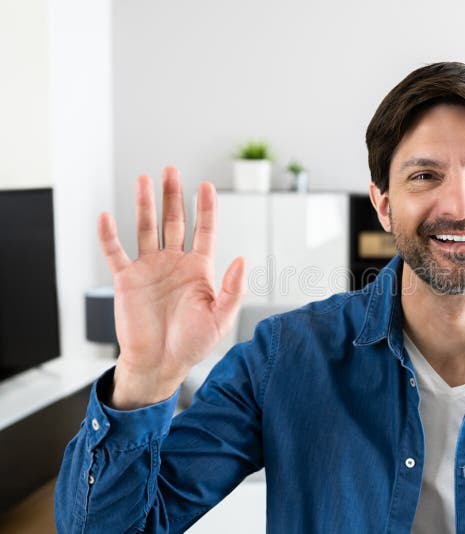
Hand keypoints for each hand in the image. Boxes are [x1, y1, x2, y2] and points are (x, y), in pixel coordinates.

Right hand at [98, 166, 245, 408]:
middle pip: (174, 221)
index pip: (204, 230)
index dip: (205, 208)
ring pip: (146, 229)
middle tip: (172, 170)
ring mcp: (150, 268)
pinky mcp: (127, 280)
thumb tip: (243, 259)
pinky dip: (109, 235)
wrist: (161, 363)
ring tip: (144, 179)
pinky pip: (115, 252)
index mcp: (199, 269)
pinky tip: (107, 216)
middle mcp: (174, 263)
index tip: (206, 185)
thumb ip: (233, 289)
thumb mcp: (221, 317)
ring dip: (145, 204)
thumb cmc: (193, 344)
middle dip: (173, 196)